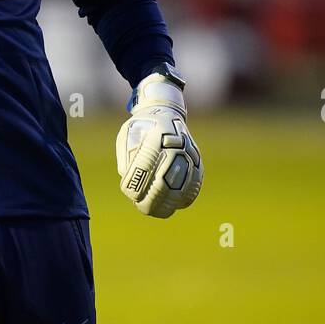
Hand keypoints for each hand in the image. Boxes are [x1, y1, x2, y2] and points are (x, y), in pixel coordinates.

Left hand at [116, 66, 202, 217]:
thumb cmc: (142, 127)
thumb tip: (132, 184)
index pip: (142, 172)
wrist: (167, 112)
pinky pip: (195, 184)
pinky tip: (175, 205)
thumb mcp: (127, 135)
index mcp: (155, 138)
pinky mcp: (197, 160)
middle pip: (163, 184)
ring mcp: (189, 154)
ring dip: (168, 204)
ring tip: (157, 211)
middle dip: (151, 201)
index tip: (129, 193)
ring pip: (181, 188)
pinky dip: (185, 198)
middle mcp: (175, 146)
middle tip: (142, 207)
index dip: (134, 187)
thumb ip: (126, 159)